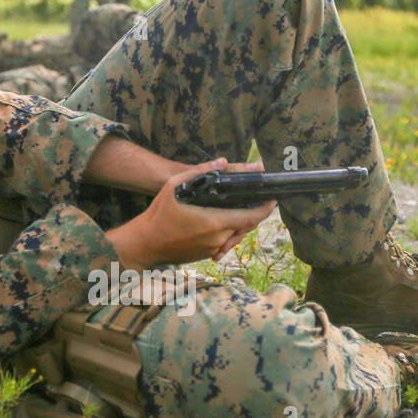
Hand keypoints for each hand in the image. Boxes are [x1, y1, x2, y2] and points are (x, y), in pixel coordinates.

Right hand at [105, 159, 273, 270]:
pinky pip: (224, 243)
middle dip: (254, 214)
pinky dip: (229, 233)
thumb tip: (221, 162)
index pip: (250, 217)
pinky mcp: (206, 256)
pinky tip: (224, 222)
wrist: (144, 244)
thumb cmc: (158, 215)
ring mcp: (212, 249)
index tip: (273, 200)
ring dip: (241, 224)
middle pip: (246, 226)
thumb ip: (200, 172)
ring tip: (243, 210)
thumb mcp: (174, 187)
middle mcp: (218, 239)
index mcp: (214, 222)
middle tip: (259, 202)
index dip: (264, 209)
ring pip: (236, 236)